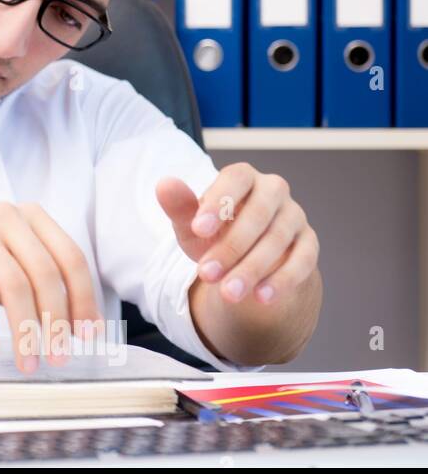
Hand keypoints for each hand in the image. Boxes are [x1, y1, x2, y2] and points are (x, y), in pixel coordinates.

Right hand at [0, 203, 102, 372]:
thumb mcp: (12, 264)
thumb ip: (44, 287)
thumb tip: (79, 330)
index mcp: (32, 217)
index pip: (71, 258)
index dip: (83, 299)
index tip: (87, 336)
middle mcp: (6, 217)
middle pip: (44, 272)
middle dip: (56, 320)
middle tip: (58, 358)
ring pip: (12, 283)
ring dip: (24, 330)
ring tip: (27, 362)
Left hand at [156, 163, 318, 306]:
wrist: (244, 258)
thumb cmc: (214, 234)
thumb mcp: (192, 225)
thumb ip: (180, 207)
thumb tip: (164, 185)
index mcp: (243, 176)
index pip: (235, 180)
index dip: (218, 203)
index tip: (197, 230)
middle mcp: (273, 190)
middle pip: (258, 214)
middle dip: (231, 247)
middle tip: (206, 275)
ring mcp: (295, 215)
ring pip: (278, 239)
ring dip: (252, 268)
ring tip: (228, 293)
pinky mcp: (309, 242)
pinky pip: (304, 259)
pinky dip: (284, 279)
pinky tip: (262, 297)